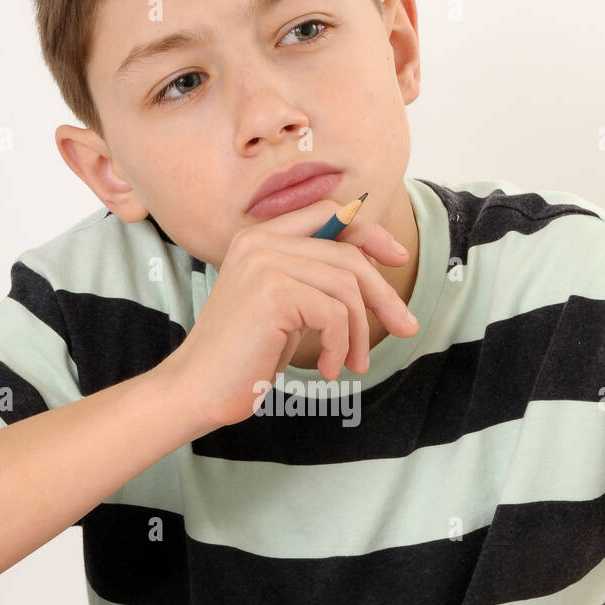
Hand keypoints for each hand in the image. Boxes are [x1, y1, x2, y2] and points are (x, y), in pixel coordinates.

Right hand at [164, 196, 417, 429]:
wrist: (197, 389)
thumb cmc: (242, 358)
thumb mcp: (285, 310)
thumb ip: (314, 282)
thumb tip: (372, 276)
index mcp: (259, 238)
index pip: (329, 214)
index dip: (370, 233)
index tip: (398, 258)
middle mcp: (260, 241)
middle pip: (347, 253)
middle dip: (383, 294)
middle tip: (406, 327)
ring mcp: (264, 262)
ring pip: (346, 286)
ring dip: (359, 332)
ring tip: (353, 363)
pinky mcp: (272, 290)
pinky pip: (334, 314)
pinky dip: (339, 346)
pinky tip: (328, 368)